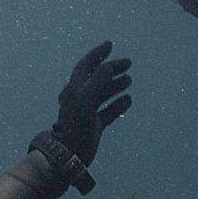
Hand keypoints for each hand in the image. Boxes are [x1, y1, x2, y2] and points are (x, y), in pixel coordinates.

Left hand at [52, 41, 131, 169]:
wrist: (68, 154)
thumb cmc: (74, 127)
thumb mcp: (85, 100)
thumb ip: (97, 81)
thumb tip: (108, 67)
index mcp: (74, 89)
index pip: (86, 65)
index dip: (97, 54)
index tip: (109, 44)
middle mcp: (79, 98)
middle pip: (97, 78)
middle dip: (112, 68)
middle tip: (128, 63)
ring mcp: (87, 112)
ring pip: (103, 94)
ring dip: (116, 85)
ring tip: (129, 80)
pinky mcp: (93, 126)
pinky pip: (108, 111)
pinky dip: (118, 104)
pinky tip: (128, 100)